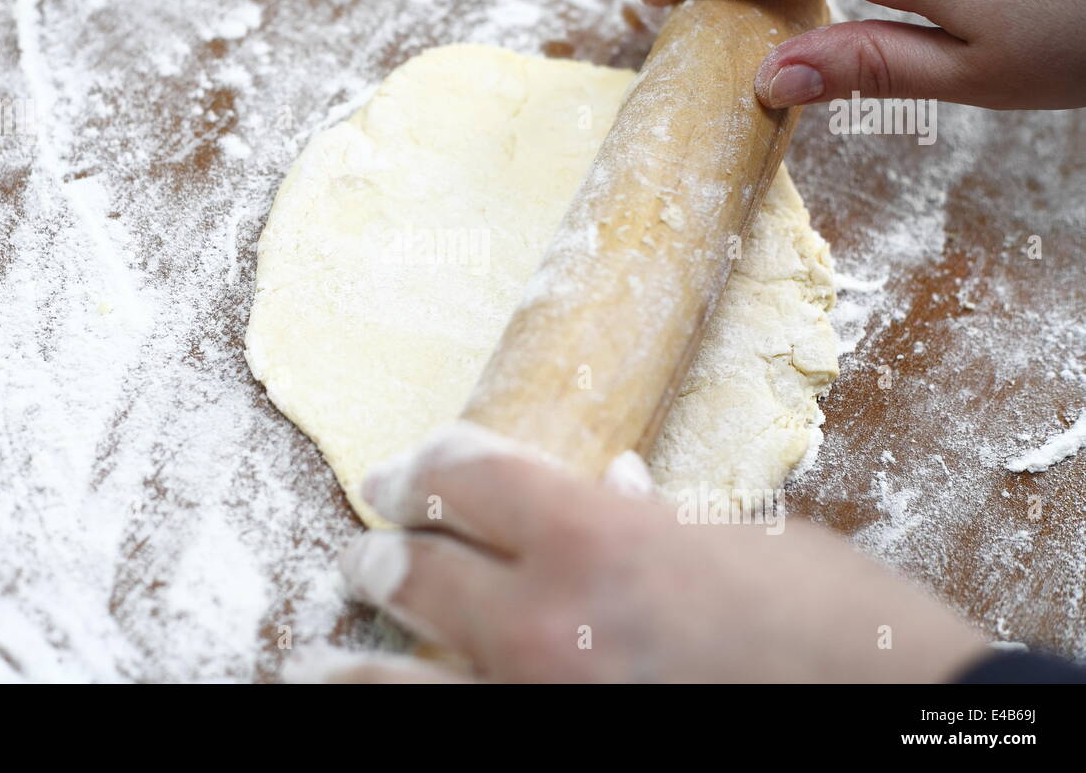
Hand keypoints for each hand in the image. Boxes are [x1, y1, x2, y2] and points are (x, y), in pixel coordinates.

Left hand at [292, 421, 986, 682]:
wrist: (893, 720)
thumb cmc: (832, 625)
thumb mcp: (738, 545)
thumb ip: (650, 522)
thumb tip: (613, 491)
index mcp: (594, 540)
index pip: (465, 476)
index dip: (423, 465)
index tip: (403, 472)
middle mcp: (544, 627)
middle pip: (414, 567)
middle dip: (383, 549)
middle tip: (370, 547)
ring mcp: (536, 705)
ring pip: (392, 676)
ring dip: (349, 660)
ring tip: (315, 658)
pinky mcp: (552, 753)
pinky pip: (448, 725)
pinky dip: (408, 705)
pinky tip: (376, 698)